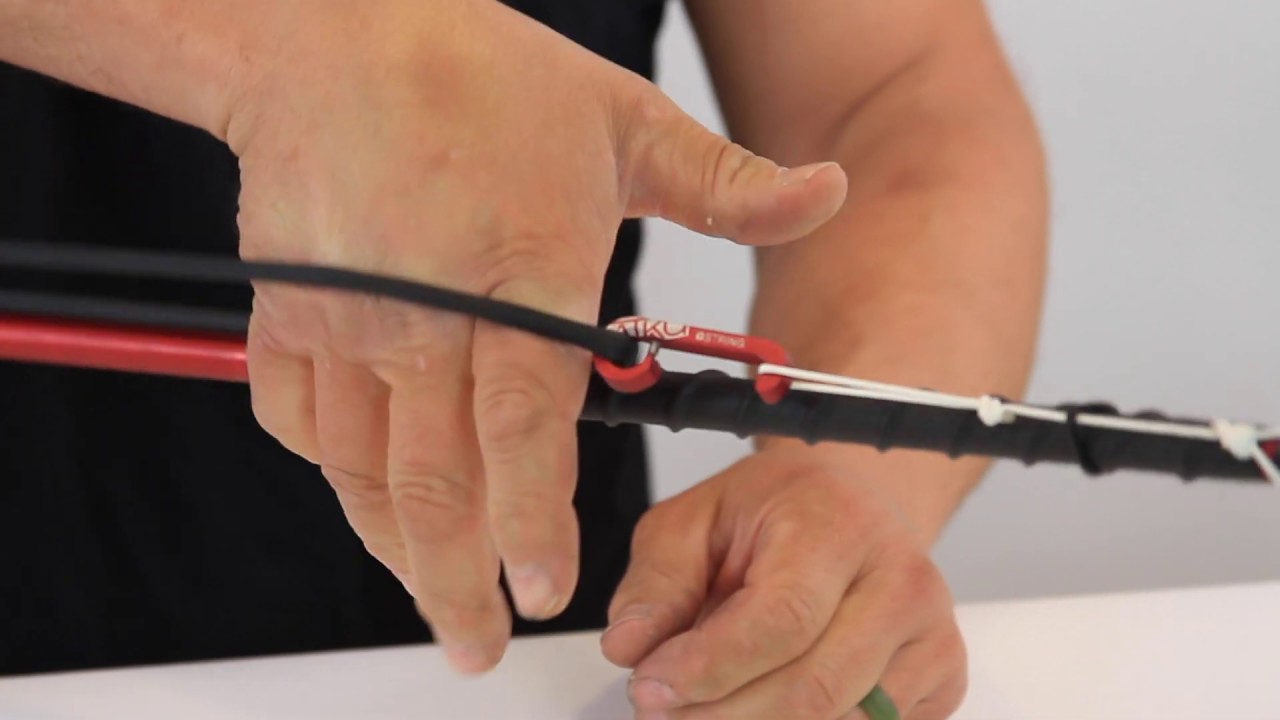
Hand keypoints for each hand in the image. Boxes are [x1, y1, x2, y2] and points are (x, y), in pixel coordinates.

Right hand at [221, 0, 847, 672]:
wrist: (337, 36)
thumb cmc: (483, 76)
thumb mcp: (625, 122)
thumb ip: (729, 180)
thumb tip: (829, 190)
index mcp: (519, 272)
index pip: (524, 425)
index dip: (532, 518)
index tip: (542, 588)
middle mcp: (424, 309)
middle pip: (436, 478)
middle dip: (457, 577)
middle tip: (477, 639)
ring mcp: (343, 317)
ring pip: (362, 468)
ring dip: (396, 547)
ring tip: (429, 598)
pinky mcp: (286, 314)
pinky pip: (299, 422)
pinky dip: (334, 476)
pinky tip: (364, 505)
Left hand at [601, 445, 966, 719]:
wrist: (850, 508)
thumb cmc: (774, 513)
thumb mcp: (694, 520)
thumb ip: (659, 581)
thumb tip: (629, 646)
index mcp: (841, 524)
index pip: (782, 620)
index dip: (710, 669)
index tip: (650, 688)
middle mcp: (902, 579)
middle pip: (811, 689)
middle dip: (721, 717)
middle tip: (660, 713)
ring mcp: (932, 636)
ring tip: (698, 711)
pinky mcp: (943, 682)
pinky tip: (753, 711)